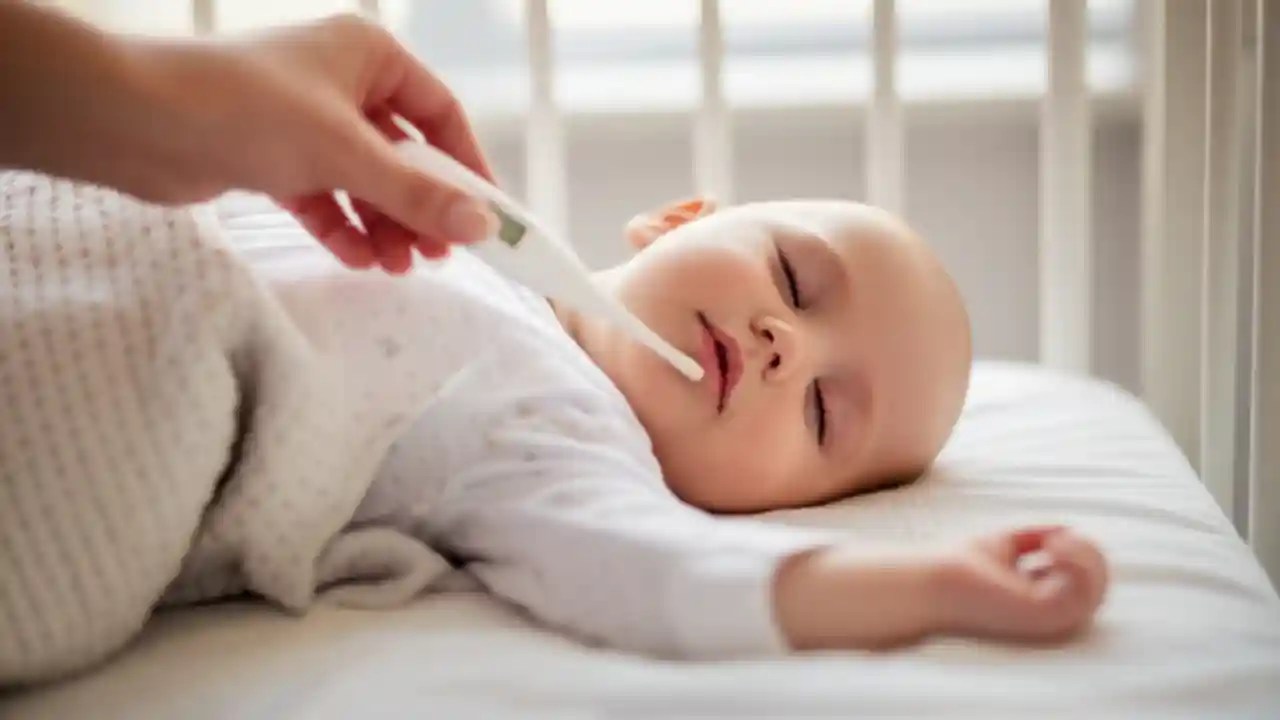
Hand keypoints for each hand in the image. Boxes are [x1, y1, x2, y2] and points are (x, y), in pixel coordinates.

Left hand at [140, 15, 497, 271]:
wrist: (136, 123)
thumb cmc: (249, 111)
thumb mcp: (347, 153)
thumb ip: (418, 193)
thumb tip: (484, 229)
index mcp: (369, 55)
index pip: (440, 114)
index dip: (467, 167)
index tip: (488, 218)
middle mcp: (341, 82)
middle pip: (403, 153)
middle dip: (420, 207)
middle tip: (438, 255)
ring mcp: (306, 121)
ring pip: (364, 180)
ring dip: (383, 224)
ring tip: (397, 268)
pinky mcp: (273, 156)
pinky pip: (325, 195)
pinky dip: (343, 226)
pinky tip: (359, 259)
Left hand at [937, 526, 1107, 641]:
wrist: (933, 578)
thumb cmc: (960, 564)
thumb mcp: (1008, 542)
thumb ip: (1038, 537)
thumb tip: (1068, 528)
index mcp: (1045, 600)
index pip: (1090, 582)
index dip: (1084, 553)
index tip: (1054, 536)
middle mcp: (1053, 615)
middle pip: (1102, 584)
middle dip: (1090, 551)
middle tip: (1057, 538)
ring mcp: (1052, 620)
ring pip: (1098, 588)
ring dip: (1084, 553)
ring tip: (1054, 541)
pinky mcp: (1046, 617)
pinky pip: (1083, 589)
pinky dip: (1075, 559)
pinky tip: (1051, 546)